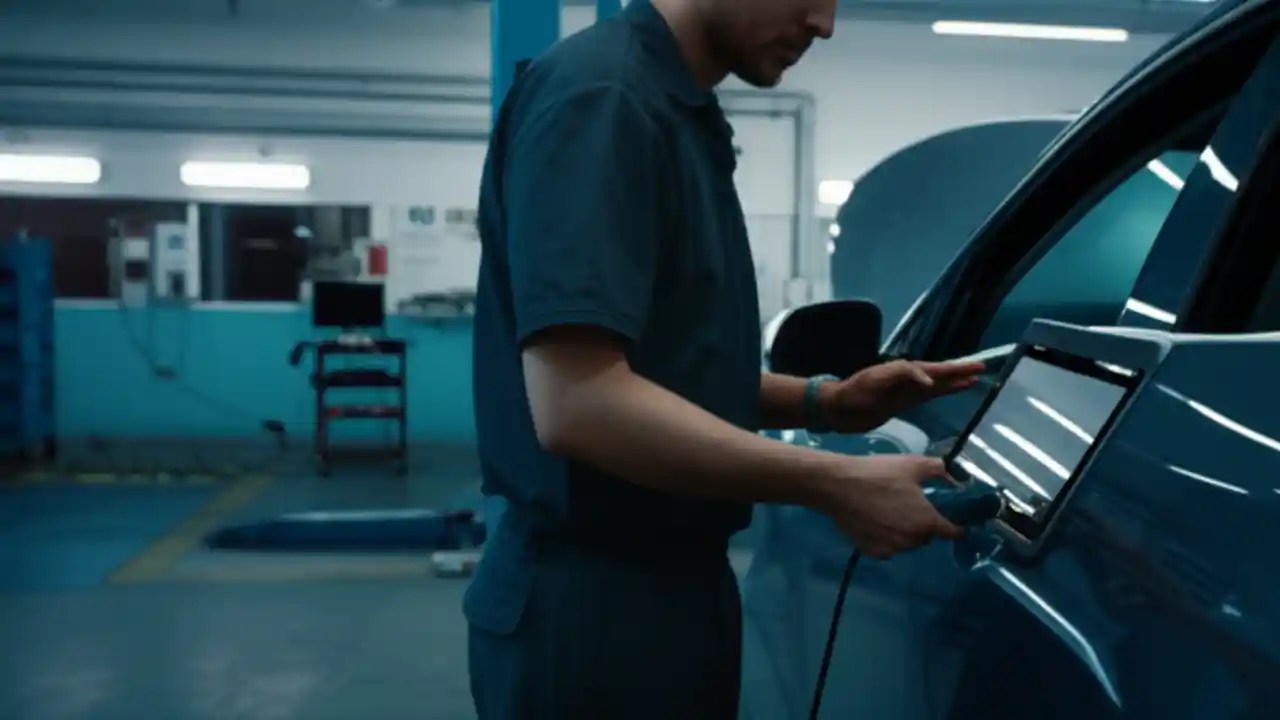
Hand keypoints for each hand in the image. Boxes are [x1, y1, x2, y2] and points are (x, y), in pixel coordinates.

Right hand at [819, 455, 962, 558]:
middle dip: (924, 525)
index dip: (957, 527)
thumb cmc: (878, 474)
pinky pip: (887, 548)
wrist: (837, 485)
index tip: (956, 522)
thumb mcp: (913, 464)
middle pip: (926, 537)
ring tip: (892, 514)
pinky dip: (887, 539)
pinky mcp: (871, 551)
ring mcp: (890, 548)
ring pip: (906, 544)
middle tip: (912, 507)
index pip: (952, 532)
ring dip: (905, 533)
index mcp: (926, 521)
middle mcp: (911, 541)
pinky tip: (876, 523)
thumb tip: (954, 476)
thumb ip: (939, 470)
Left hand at [820, 359, 985, 433]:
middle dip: (961, 371)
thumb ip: (903, 375)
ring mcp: (908, 390)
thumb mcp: (876, 379)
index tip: (975, 369)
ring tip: (975, 379)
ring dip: (956, 381)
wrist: (837, 409)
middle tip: (984, 368)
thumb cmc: (854, 393)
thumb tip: (931, 381)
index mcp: (904, 370)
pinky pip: (930, 395)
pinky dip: (944, 392)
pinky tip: (954, 391)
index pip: (935, 367)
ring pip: (938, 383)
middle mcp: (909, 378)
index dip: (954, 369)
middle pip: (940, 373)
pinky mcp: (905, 403)